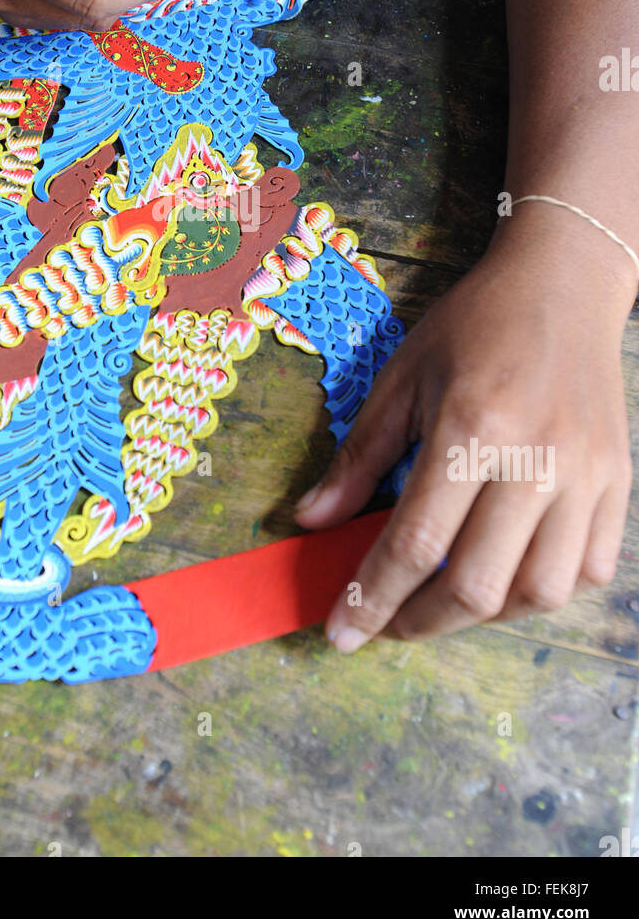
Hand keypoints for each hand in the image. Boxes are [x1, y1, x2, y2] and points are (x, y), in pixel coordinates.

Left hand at [295, 211, 634, 650]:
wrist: (563, 285)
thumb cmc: (474, 326)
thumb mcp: (401, 379)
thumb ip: (358, 458)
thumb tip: (309, 522)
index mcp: (472, 428)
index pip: (415, 543)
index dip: (371, 598)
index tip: (341, 633)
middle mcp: (536, 460)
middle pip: (476, 585)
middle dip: (419, 622)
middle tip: (387, 623)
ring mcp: (586, 476)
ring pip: (539, 592)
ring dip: (484, 615)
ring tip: (445, 600)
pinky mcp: (619, 483)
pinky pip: (590, 571)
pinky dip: (543, 590)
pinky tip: (507, 576)